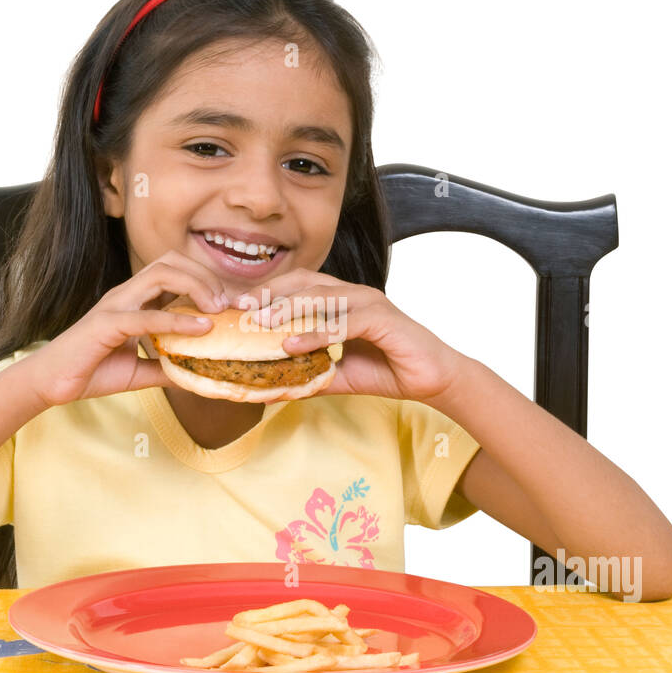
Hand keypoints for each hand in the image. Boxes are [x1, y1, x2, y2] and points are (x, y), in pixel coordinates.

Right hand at [25, 249, 231, 407]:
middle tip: (228, 304)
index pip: (175, 271)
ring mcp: (116, 305)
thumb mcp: (140, 372)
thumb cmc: (91, 371)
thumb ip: (167, 368)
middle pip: (172, 261)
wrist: (51, 383)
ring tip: (218, 310)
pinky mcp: (106, 324)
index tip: (231, 305)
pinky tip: (201, 329)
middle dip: (206, 275)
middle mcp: (127, 294)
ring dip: (196, 286)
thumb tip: (199, 376)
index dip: (206, 281)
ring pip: (161, 274)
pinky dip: (177, 321)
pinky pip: (146, 316)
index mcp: (135, 299)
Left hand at [234, 269, 466, 403]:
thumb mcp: (339, 376)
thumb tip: (271, 390)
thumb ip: (308, 377)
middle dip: (270, 293)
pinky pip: (344, 322)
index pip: (298, 285)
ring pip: (323, 297)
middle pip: (305, 282)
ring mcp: (369, 303)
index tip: (238, 306)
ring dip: (289, 309)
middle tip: (241, 309)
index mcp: (342, 300)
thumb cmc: (388, 371)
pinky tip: (293, 345)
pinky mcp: (383, 319)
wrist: (433, 379)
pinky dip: (317, 333)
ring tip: (261, 323)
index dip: (268, 292)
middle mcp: (354, 294)